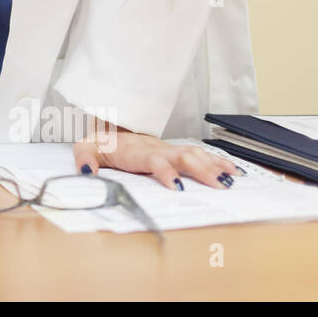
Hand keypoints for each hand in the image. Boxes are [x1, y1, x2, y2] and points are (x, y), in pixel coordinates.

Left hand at [73, 116, 244, 190]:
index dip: (165, 172)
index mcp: (136, 151)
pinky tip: (233, 171)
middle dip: (201, 170)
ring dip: (213, 166)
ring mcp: (168, 150)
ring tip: (230, 180)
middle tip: (217, 186)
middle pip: (182, 156)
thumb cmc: (102, 144)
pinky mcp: (176, 153)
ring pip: (195, 154)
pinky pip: (200, 155)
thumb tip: (86, 172)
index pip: (153, 160)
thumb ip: (84, 159)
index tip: (176, 186)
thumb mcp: (86, 149)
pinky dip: (218, 162)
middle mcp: (156, 149)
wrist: (111, 130)